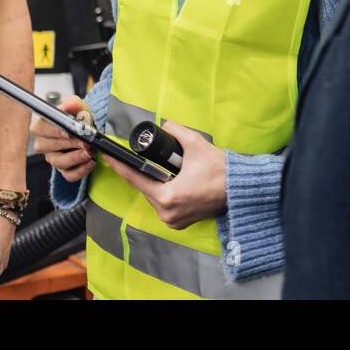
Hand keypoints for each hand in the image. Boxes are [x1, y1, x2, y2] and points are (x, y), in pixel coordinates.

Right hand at [31, 95, 94, 182]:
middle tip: (85, 141)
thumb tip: (71, 104)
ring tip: (89, 151)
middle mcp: (43, 144)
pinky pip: (69, 175)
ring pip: (59, 162)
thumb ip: (73, 104)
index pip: (42, 129)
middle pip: (51, 147)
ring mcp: (52, 158)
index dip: (55, 130)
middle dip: (70, 143)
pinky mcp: (63, 170)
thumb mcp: (77, 107)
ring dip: (76, 157)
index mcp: (41, 127)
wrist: (87, 130)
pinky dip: (81, 170)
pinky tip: (91, 162)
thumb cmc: (78, 118)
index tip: (68, 131)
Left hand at [105, 120, 225, 229]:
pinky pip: (165, 206)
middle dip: (146, 173)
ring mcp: (174, 221)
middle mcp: (167, 213)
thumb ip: (176, 131)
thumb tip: (165, 125)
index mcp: (168, 196)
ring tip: (166, 169)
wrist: (241, 190)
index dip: (120, 165)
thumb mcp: (196, 145)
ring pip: (155, 197)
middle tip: (147, 159)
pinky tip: (172, 181)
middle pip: (146, 188)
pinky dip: (166, 193)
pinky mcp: (181, 223)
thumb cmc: (220, 170)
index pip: (136, 178)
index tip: (109, 156)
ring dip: (157, 183)